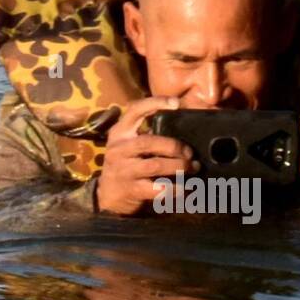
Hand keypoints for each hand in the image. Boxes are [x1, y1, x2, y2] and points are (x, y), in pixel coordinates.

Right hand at [96, 96, 197, 214]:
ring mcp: (124, 170)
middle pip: (148, 142)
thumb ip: (147, 135)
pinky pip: (157, 188)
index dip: (155, 103)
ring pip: (154, 165)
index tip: (176, 102)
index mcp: (120, 133)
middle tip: (190, 153)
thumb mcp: (127, 146)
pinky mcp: (131, 190)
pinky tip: (185, 188)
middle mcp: (119, 149)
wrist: (107, 196)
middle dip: (173, 146)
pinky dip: (174, 188)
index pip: (134, 111)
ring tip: (191, 169)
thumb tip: (182, 129)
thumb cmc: (125, 165)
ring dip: (178, 167)